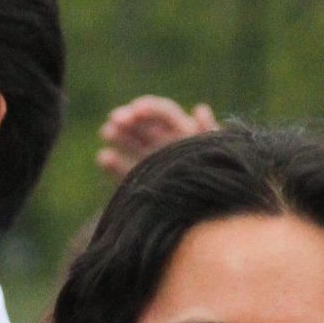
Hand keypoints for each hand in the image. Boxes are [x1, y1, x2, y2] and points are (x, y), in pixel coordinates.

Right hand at [96, 95, 217, 179]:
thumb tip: (201, 109)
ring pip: (131, 141)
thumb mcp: (215, 153)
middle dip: (128, 118)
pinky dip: (113, 162)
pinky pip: (124, 168)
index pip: (163, 112)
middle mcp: (166, 141)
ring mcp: (152, 159)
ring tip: (107, 133)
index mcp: (184, 130)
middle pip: (143, 124)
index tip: (135, 110)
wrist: (211, 214)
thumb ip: (207, 132)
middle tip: (115, 120)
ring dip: (118, 134)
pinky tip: (104, 158)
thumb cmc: (219, 176)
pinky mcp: (141, 178)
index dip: (149, 108)